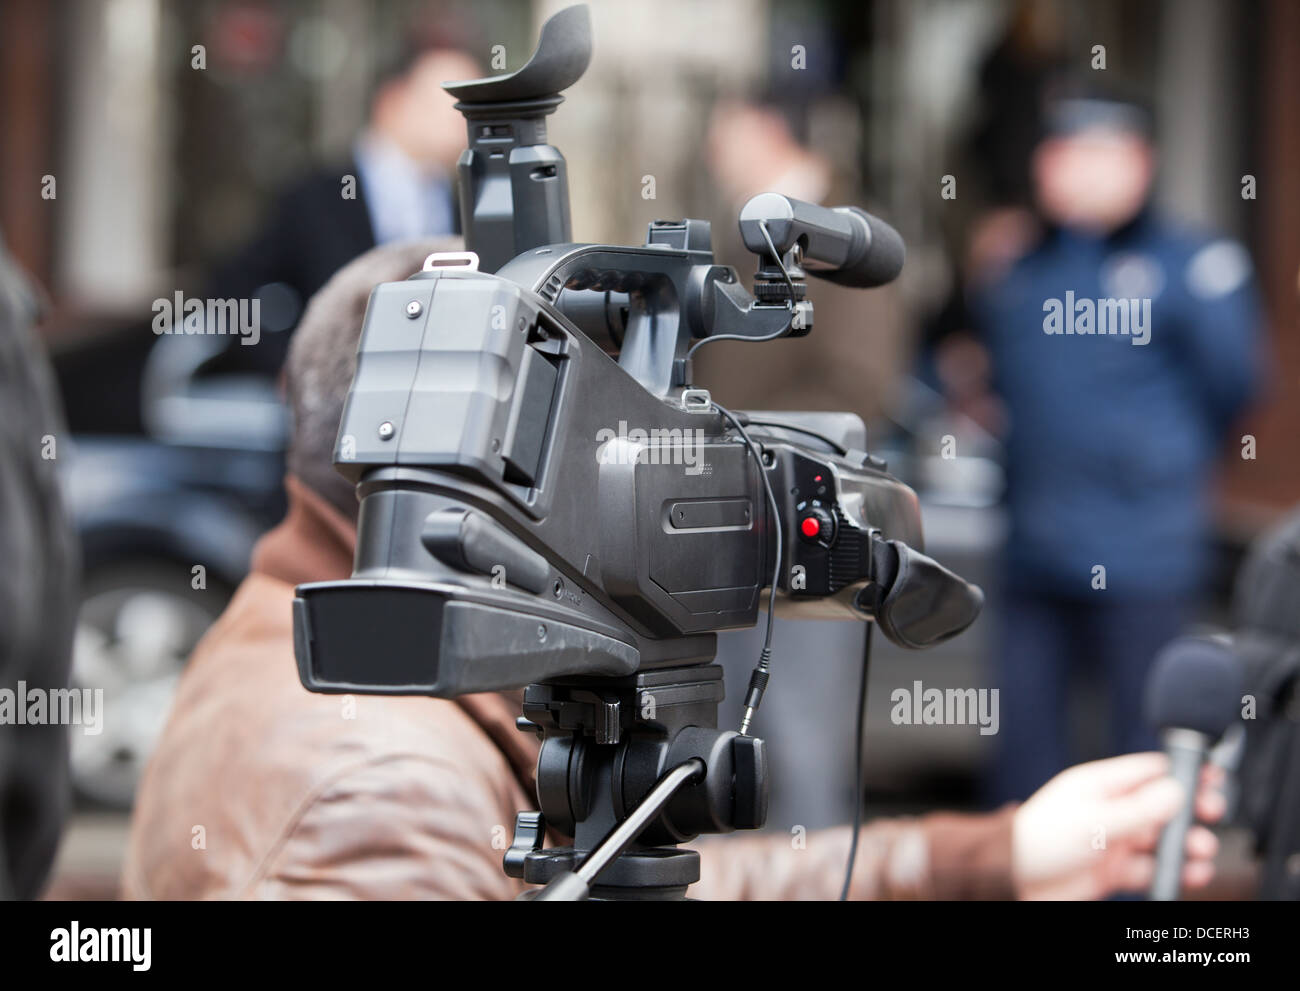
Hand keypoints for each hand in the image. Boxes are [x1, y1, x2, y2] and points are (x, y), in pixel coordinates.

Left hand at [1011, 752, 1225, 899]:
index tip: (1213, 778)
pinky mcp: (1113, 870)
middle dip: (1190, 811)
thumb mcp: (1095, 821)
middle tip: (1213, 815)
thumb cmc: (1041, 840)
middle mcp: (1110, 810)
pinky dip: (1172, 871)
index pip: (1149, 771)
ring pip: (1160, 839)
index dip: (1182, 773)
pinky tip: (1189, 873)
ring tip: (1201, 852)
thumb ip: (1139, 810)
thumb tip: (1178, 790)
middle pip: (1161, 806)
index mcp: (1101, 785)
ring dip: (1185, 844)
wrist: (1013, 878)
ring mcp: (1113, 840)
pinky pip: (1150, 868)